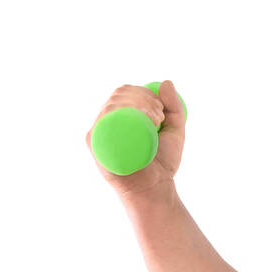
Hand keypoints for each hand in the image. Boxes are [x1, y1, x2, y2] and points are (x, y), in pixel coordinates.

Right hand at [86, 80, 185, 199]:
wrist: (155, 188)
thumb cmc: (162, 162)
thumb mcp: (174, 131)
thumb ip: (174, 107)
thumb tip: (166, 82)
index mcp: (121, 117)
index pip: (125, 93)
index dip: (143, 93)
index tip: (161, 109)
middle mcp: (107, 123)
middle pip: (117, 96)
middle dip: (141, 98)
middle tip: (159, 115)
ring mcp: (100, 134)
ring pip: (111, 107)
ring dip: (135, 106)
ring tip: (154, 123)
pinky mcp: (96, 146)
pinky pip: (102, 125)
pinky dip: (119, 118)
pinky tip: (137, 123)